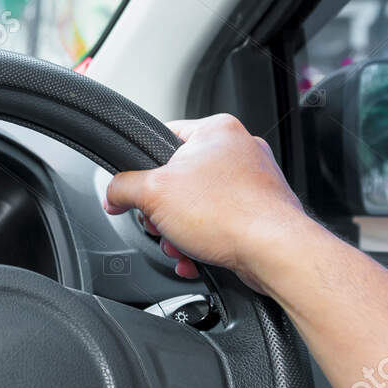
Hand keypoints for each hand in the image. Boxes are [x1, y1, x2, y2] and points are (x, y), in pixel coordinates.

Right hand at [104, 114, 312, 293]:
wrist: (275, 252)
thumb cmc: (230, 214)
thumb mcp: (153, 194)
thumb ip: (122, 187)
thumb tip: (112, 194)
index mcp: (216, 130)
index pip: (162, 137)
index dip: (141, 168)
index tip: (134, 191)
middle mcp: (239, 149)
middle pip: (179, 178)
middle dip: (163, 212)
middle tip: (162, 225)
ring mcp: (254, 180)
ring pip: (198, 205)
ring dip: (181, 232)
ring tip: (182, 246)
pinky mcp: (261, 209)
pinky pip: (219, 222)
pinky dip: (204, 241)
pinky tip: (198, 256)